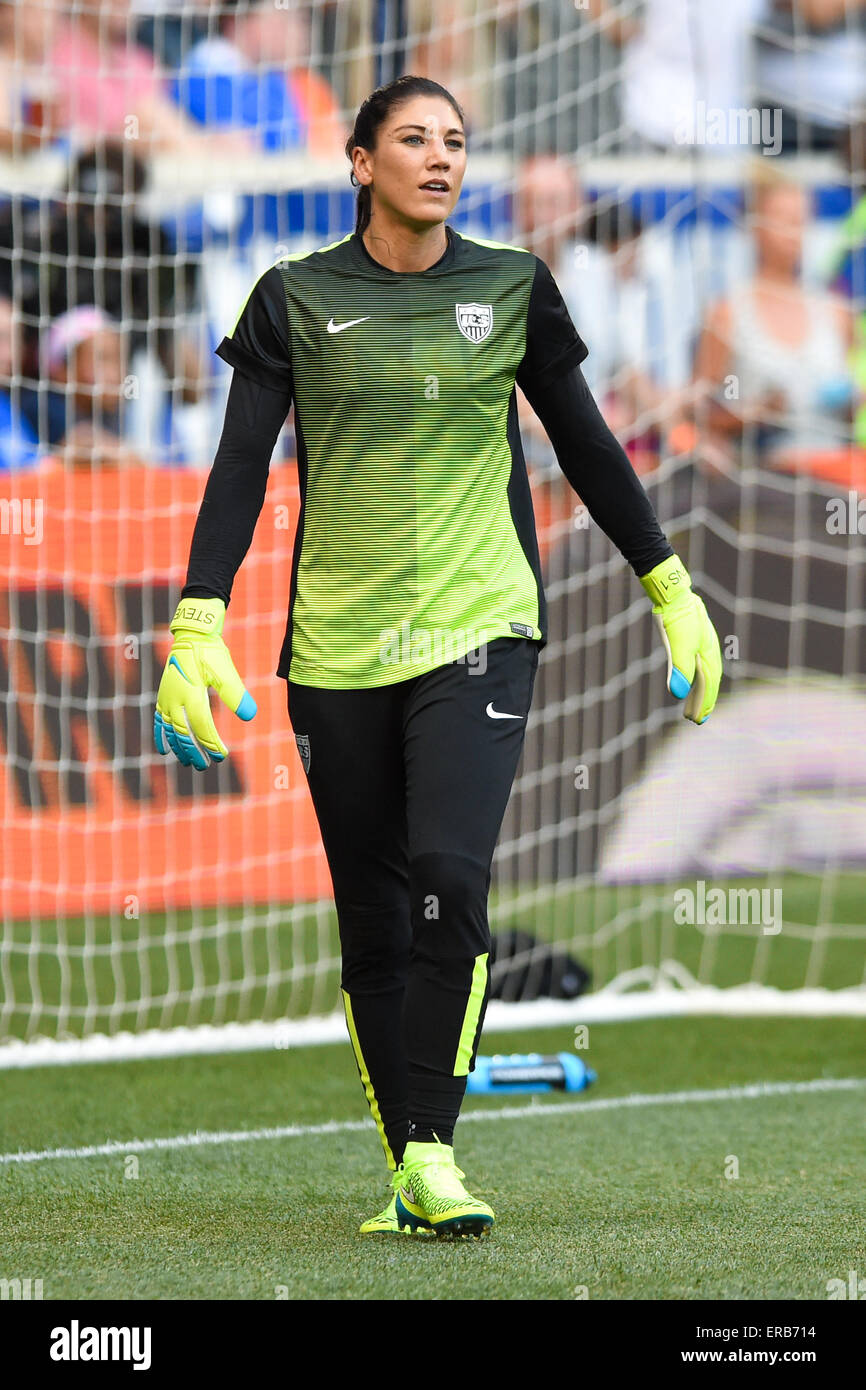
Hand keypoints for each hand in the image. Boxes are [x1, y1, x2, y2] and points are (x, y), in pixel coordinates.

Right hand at [154, 597, 256, 769]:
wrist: (191, 636)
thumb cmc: (211, 653)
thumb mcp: (226, 672)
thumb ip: (237, 695)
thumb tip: (249, 716)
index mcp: (192, 693)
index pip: (202, 726)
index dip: (211, 743)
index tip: (221, 756)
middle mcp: (176, 698)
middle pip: (184, 733)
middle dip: (194, 751)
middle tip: (205, 766)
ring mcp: (167, 698)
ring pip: (170, 730)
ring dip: (179, 748)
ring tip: (189, 762)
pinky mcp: (163, 696)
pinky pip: (159, 721)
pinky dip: (161, 736)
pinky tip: (164, 750)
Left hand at [639, 555, 721, 723]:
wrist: (674, 593)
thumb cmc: (677, 618)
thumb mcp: (677, 644)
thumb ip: (679, 669)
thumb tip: (678, 694)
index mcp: (708, 655)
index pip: (708, 686)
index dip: (704, 704)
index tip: (698, 720)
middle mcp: (708, 652)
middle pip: (708, 682)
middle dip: (704, 702)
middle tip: (697, 720)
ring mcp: (701, 645)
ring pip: (703, 674)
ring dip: (699, 692)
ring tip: (691, 708)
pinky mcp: (692, 639)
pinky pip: (697, 664)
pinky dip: (695, 677)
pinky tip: (689, 681)